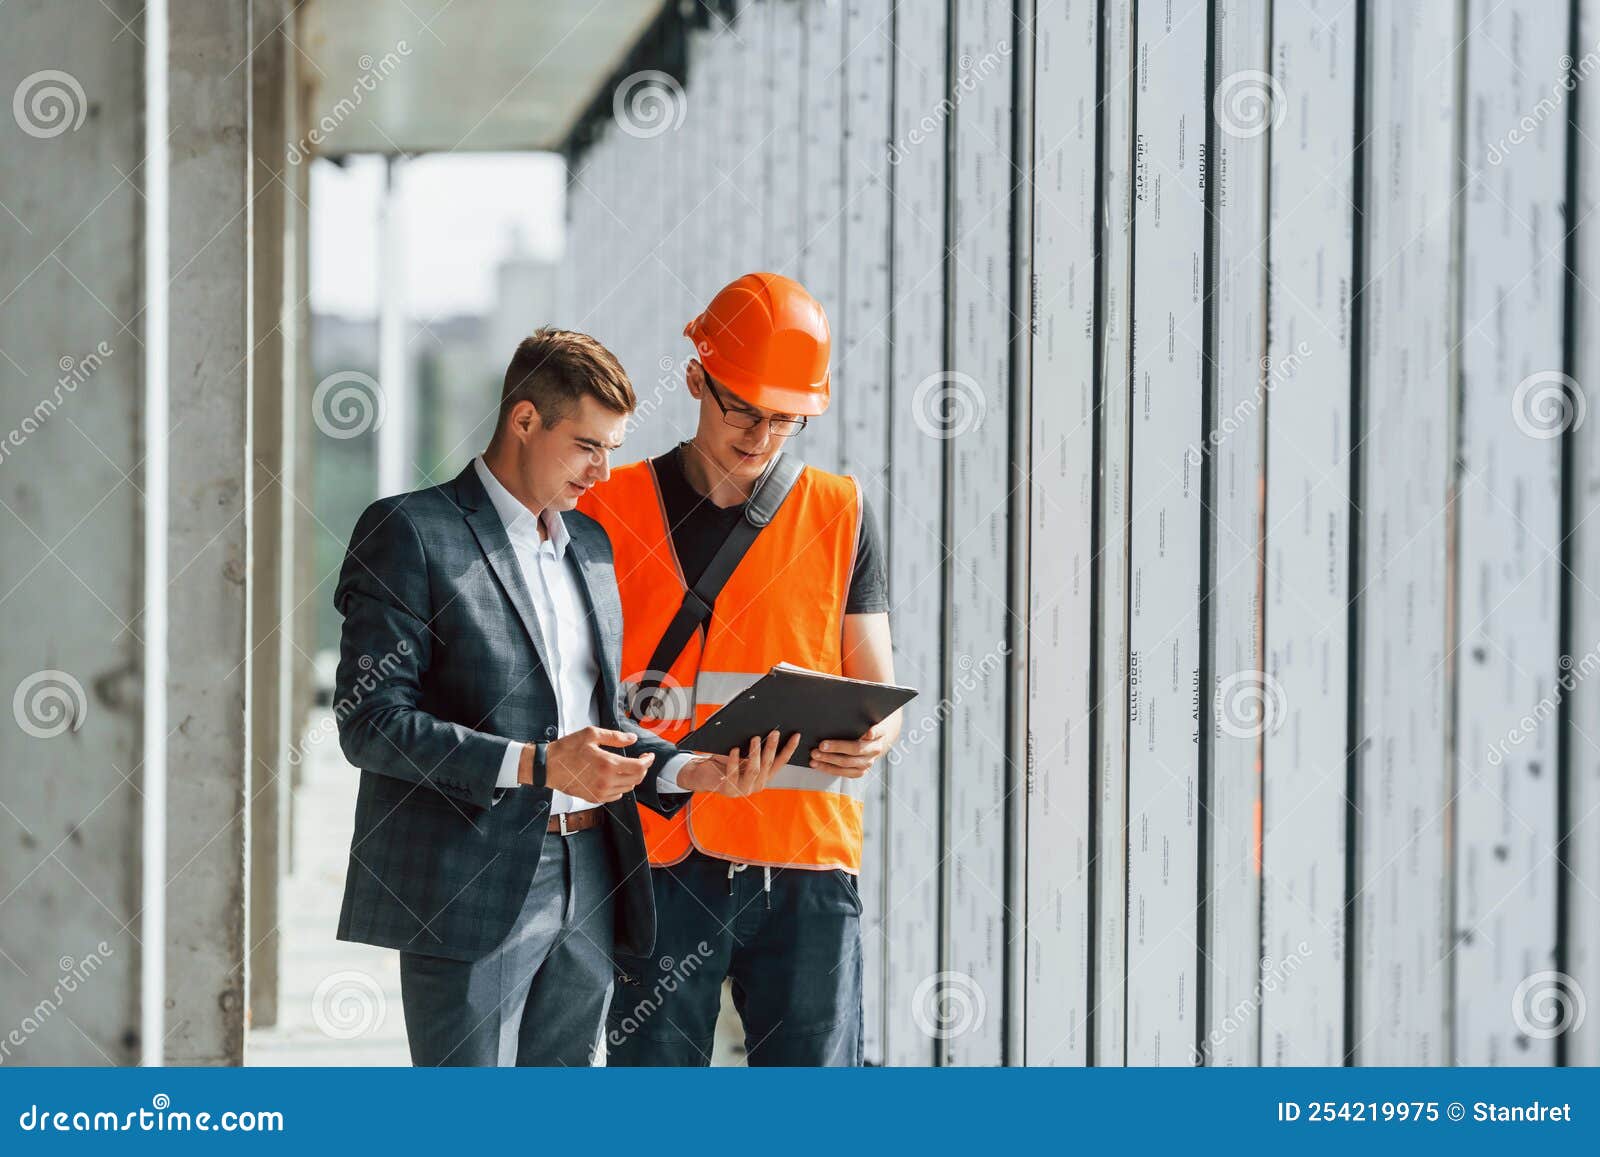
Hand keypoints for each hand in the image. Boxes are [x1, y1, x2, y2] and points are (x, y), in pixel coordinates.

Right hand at [522, 725, 652, 802]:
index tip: (649, 756)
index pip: (639, 767)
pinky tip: (615, 777)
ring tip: (627, 767)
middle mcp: (606, 781)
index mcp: (607, 764)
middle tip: (640, 760)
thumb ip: (615, 737)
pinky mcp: (594, 798)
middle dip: (642, 769)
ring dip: (632, 778)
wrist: (547, 767)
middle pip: (636, 779)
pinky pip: (616, 795)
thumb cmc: (566, 750)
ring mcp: (600, 792)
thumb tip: (632, 739)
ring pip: (627, 789)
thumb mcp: (591, 734)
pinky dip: (620, 787)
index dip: (648, 761)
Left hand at [675, 730, 801, 797]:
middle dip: (772, 747)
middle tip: (774, 733)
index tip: (796, 735)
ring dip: (756, 753)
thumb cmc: (724, 762)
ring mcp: (744, 788)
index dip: (789, 748)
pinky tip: (734, 749)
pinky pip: (734, 772)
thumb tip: (766, 731)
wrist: (704, 775)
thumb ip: (755, 749)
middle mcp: (757, 783)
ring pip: (754, 769)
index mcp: (764, 776)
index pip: (781, 762)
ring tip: (755, 739)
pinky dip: (734, 759)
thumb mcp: (744, 755)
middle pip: (768, 764)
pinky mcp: (729, 788)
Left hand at [808, 721, 891, 778]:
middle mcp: (875, 749)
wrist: (870, 743)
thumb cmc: (863, 728)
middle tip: (821, 745)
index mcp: (879, 734)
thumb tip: (855, 720)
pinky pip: (843, 772)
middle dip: (836, 747)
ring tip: (815, 755)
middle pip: (856, 749)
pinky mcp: (859, 772)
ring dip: (829, 760)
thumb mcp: (865, 721)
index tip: (868, 733)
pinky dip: (828, 768)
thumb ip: (860, 720)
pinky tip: (818, 764)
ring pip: (847, 763)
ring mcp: (867, 762)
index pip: (877, 731)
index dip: (873, 732)